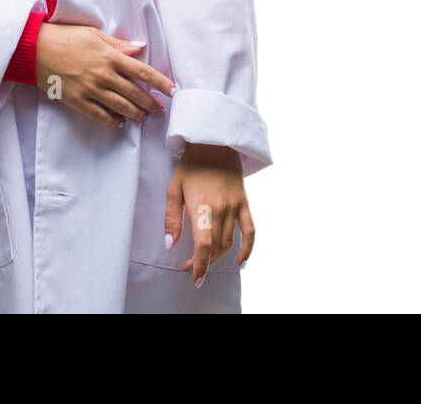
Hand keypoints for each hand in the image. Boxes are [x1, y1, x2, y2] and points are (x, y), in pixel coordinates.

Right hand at [34, 23, 174, 128]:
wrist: (36, 49)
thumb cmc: (66, 37)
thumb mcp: (95, 35)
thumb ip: (119, 44)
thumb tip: (140, 47)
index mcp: (110, 56)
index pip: (143, 72)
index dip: (160, 83)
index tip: (173, 91)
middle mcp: (103, 75)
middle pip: (135, 93)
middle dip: (151, 104)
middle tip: (161, 112)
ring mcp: (90, 89)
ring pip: (120, 107)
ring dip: (136, 114)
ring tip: (145, 119)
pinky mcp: (77, 100)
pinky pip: (99, 115)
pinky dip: (112, 121)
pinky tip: (120, 123)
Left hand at [164, 143, 254, 286]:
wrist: (215, 144)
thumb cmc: (191, 165)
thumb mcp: (174, 188)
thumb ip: (172, 218)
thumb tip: (170, 244)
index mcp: (201, 206)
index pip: (204, 243)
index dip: (200, 264)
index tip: (194, 276)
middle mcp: (220, 208)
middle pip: (215, 246)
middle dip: (203, 262)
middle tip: (191, 267)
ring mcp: (234, 206)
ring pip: (228, 241)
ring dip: (217, 256)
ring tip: (205, 260)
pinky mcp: (244, 202)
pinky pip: (250, 229)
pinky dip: (248, 247)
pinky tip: (241, 260)